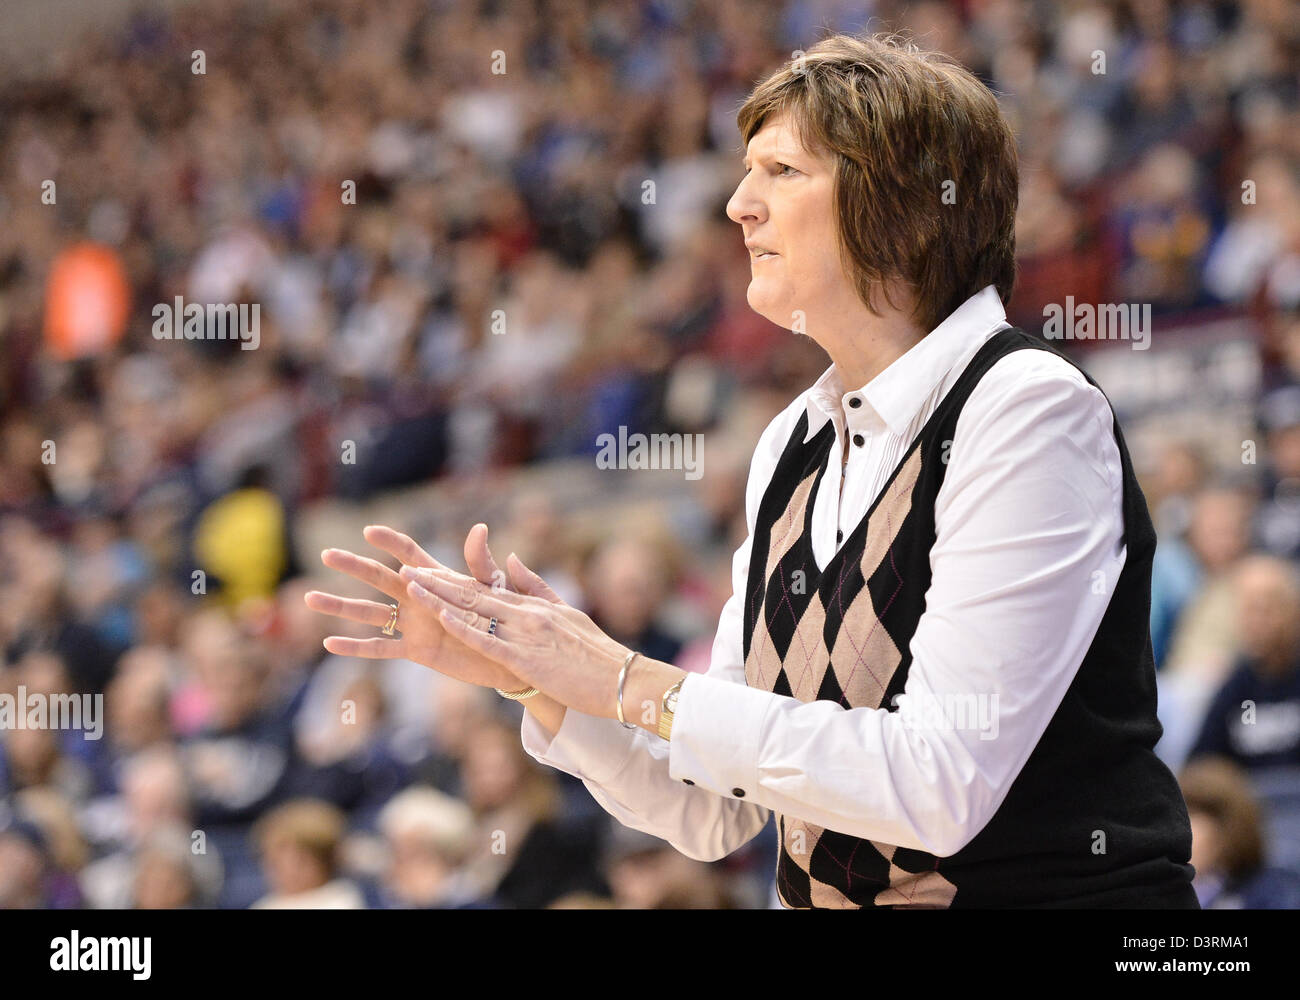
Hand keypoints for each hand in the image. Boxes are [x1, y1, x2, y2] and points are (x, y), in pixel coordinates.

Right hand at [305, 524, 527, 691]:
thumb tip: (480, 528)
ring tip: (309, 598)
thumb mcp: (496, 590)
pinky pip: (381, 648)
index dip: (390, 542)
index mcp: (438, 579)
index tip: (369, 530)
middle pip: (380, 578)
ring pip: (370, 613)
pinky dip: (355, 647)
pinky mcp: (416, 651)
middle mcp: (420, 598)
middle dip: (353, 566)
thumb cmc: (507, 618)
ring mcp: (414, 624)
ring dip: (340, 605)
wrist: (512, 656)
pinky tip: (329, 643)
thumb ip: (482, 564)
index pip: (410, 555)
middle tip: (326, 554)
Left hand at [402, 556, 639, 719]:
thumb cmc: (597, 654)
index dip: (452, 580)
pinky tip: (442, 616)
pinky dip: (464, 626)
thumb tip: (512, 559)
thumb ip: (536, 587)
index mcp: (536, 605)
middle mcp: (528, 613)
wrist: (622, 679)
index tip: (426, 570)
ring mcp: (526, 634)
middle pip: (473, 594)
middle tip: (406, 569)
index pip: (486, 589)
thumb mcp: (567, 613)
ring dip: (440, 598)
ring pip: (475, 612)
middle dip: (437, 582)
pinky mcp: (526, 659)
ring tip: (411, 585)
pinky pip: (488, 640)